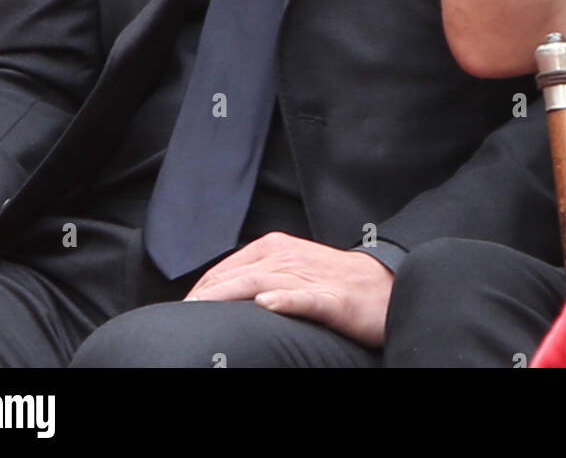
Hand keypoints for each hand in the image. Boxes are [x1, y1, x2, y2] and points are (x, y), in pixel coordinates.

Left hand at [184, 232, 393, 348]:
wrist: (385, 286)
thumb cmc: (336, 283)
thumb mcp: (294, 270)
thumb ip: (260, 276)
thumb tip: (223, 296)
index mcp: (277, 248)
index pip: (227, 268)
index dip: (201, 289)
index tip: (180, 311)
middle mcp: (290, 258)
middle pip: (237, 275)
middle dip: (205, 296)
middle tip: (180, 317)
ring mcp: (311, 278)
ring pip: (262, 283)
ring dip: (230, 295)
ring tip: (203, 308)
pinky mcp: (332, 300)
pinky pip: (305, 298)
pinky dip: (284, 300)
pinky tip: (266, 304)